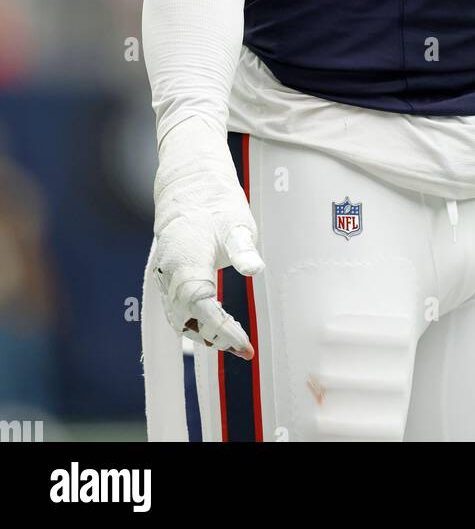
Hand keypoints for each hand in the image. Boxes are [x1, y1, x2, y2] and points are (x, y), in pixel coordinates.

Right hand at [152, 118, 264, 358]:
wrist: (189, 181)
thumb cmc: (215, 201)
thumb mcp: (236, 221)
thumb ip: (243, 248)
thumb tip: (256, 269)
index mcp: (186, 260)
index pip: (201, 307)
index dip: (221, 329)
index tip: (244, 344)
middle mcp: (169, 272)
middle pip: (186, 318)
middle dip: (214, 337)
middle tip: (244, 347)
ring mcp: (165, 274)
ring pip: (178, 316)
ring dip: (202, 332)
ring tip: (233, 342)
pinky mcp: (167, 274)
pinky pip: (175, 306)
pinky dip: (193, 321)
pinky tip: (214, 326)